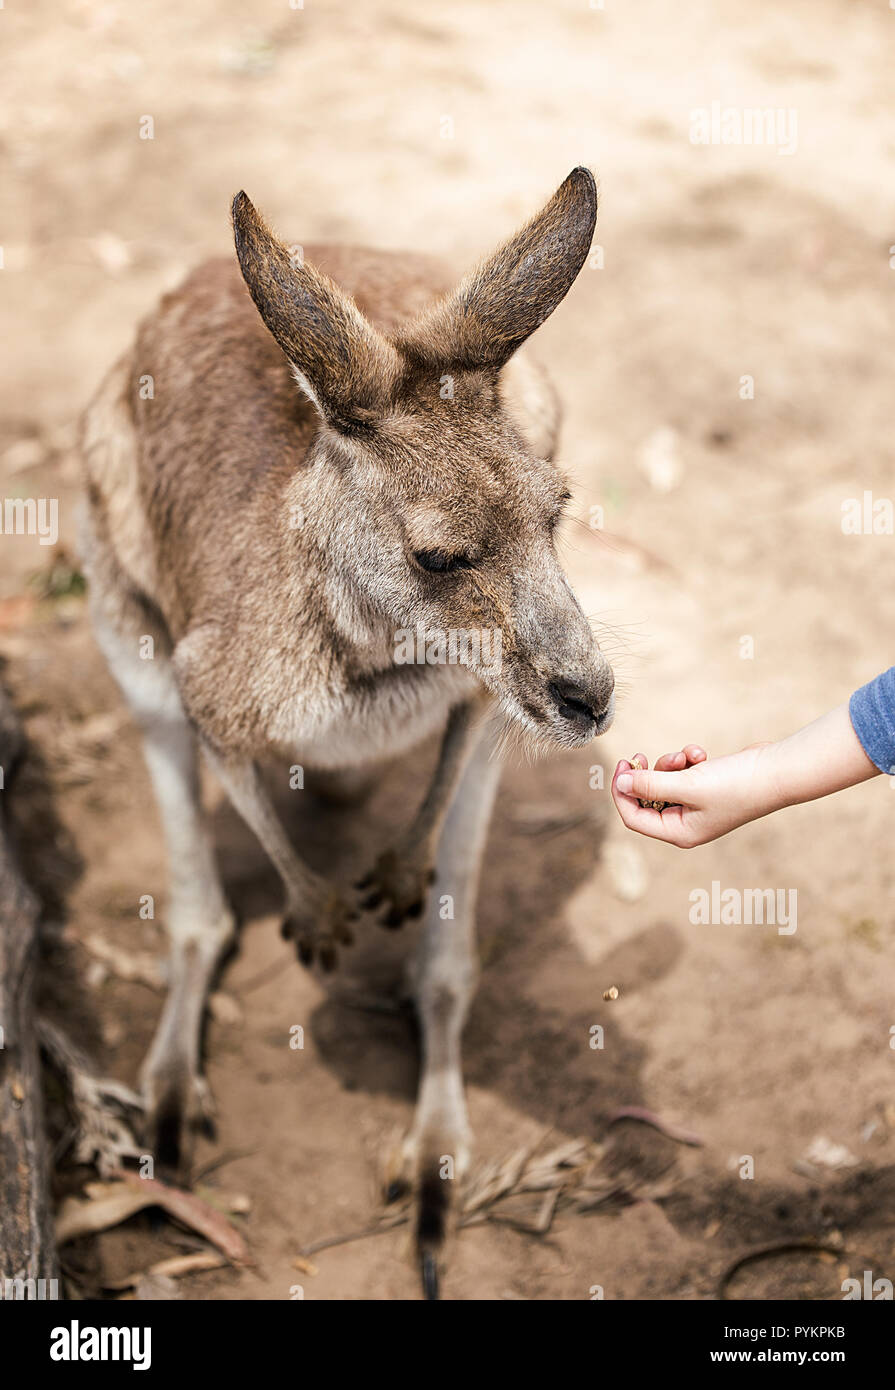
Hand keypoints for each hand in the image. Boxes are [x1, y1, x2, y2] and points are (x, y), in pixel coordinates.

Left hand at [611, 742, 776, 846]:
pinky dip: (688, 761)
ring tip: (687, 755)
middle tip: (641, 754)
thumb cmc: (735, 785)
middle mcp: (686, 824)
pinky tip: (700, 752)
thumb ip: (650, 784)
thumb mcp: (687, 785)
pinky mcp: (708, 788)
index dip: (622, 793)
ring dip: (671, 764)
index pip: (634, 818)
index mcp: (679, 833)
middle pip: (648, 799)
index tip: (621, 766)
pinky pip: (684, 773)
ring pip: (665, 782)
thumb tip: (620, 783)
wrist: (776, 772)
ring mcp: (698, 806)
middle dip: (649, 774)